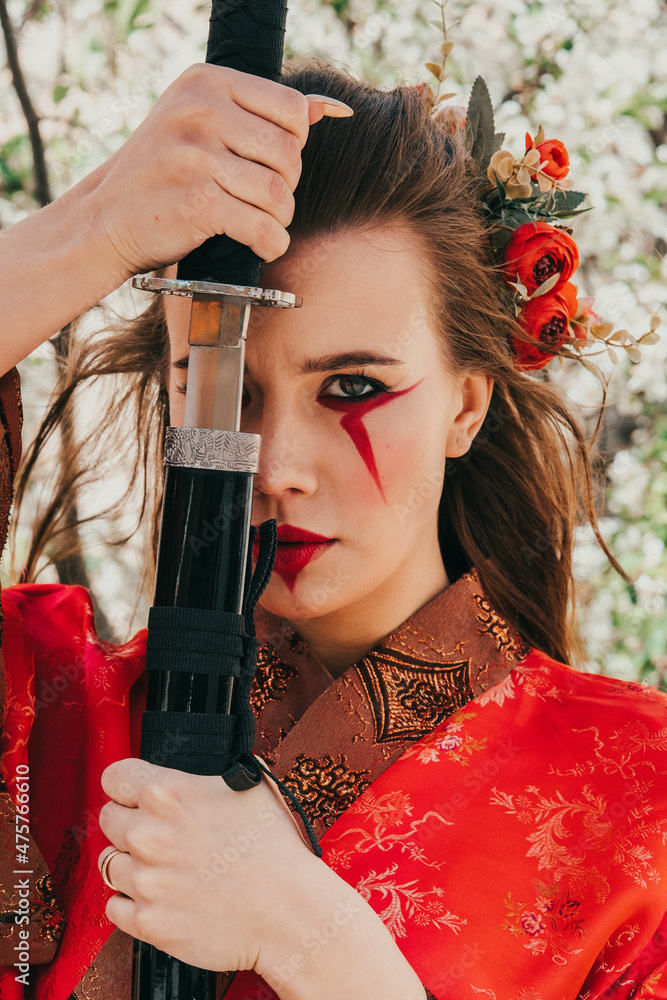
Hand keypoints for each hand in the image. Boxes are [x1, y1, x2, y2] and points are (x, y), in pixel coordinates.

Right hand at [86, 64, 348, 275]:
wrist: (106, 219)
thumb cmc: (163, 174)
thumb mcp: (200, 126)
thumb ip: (257, 115)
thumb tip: (327, 109)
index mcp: (205, 83)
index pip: (291, 108)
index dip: (295, 144)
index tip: (273, 165)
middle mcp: (199, 110)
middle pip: (289, 153)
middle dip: (288, 186)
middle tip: (267, 202)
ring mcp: (196, 156)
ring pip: (278, 193)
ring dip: (281, 220)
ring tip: (265, 226)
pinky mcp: (197, 202)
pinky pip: (262, 226)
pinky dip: (272, 244)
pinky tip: (264, 246)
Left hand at [97, 756, 329, 972]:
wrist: (288, 912)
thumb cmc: (275, 850)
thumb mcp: (247, 787)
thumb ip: (205, 777)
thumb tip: (194, 775)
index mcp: (168, 794)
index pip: (114, 777)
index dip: (125, 784)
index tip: (131, 794)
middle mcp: (148, 834)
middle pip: (107, 819)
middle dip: (128, 822)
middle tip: (156, 833)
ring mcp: (144, 880)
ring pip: (108, 863)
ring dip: (131, 863)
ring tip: (162, 868)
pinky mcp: (147, 921)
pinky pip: (114, 906)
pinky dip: (131, 902)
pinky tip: (159, 896)